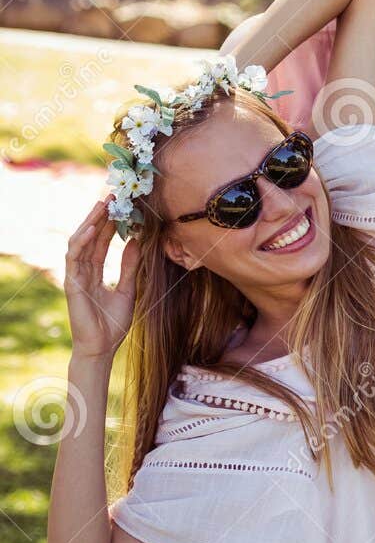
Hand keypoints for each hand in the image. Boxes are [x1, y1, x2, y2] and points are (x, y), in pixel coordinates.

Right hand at [63, 200, 138, 362]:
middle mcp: (83, 271)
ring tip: (101, 204)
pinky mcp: (72, 284)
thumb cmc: (113, 323)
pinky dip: (81, 242)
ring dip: (89, 223)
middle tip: (111, 195)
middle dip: (99, 216)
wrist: (103, 346)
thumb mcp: (128, 289)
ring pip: (79, 243)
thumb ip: (129, 266)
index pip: (100, 242)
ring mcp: (75, 276)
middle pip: (89, 238)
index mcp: (95, 272)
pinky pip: (74, 258)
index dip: (108, 224)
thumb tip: (135, 242)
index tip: (120, 206)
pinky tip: (90, 229)